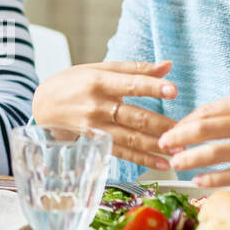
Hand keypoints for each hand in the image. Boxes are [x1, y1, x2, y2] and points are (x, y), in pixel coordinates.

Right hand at [31, 60, 178, 170]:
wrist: (42, 106)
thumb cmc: (73, 83)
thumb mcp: (99, 69)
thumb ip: (136, 69)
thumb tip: (168, 66)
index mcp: (99, 82)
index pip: (130, 84)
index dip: (152, 87)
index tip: (173, 90)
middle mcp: (97, 106)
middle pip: (134, 116)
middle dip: (162, 125)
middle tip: (187, 130)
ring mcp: (95, 127)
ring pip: (130, 138)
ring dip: (156, 146)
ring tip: (180, 150)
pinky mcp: (95, 142)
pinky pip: (122, 153)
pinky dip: (143, 159)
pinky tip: (161, 163)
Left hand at [159, 90, 229, 187]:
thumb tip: (195, 125)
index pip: (208, 111)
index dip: (184, 123)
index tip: (170, 132)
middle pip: (204, 128)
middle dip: (178, 138)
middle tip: (162, 145)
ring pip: (214, 152)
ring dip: (189, 159)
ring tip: (175, 164)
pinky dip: (211, 178)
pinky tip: (198, 181)